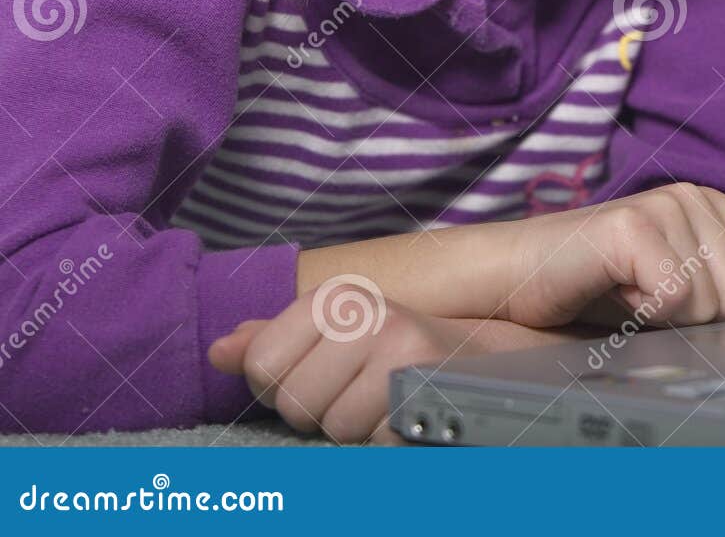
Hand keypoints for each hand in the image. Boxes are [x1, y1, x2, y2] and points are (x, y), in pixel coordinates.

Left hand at [207, 289, 559, 443]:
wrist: (490, 360)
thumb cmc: (403, 353)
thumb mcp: (340, 334)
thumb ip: (277, 341)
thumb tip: (218, 350)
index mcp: (341, 295)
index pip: (262, 364)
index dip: (280, 386)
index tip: (320, 375)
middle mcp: (371, 313)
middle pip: (295, 402)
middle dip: (320, 413)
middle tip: (361, 390)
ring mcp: (401, 351)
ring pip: (334, 428)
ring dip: (357, 430)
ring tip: (388, 402)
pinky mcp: (426, 389)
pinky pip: (373, 444)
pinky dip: (387, 442)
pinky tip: (408, 418)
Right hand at [500, 182, 724, 328]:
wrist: (512, 280)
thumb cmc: (591, 283)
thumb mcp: (674, 289)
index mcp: (710, 208)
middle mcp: (693, 197)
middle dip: (706, 320)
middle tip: (652, 308)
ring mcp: (664, 206)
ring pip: (711, 301)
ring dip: (670, 319)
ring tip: (630, 298)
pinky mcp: (633, 225)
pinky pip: (673, 296)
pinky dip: (645, 312)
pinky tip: (616, 295)